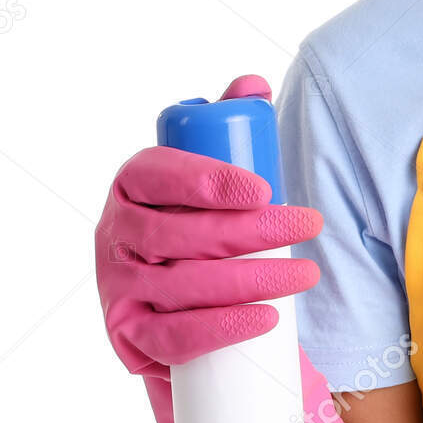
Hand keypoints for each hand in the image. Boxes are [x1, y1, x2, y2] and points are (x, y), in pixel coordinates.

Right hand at [95, 75, 321, 382]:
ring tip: (304, 274)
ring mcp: (117, 286)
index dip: (209, 179)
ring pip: (182, 285)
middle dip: (252, 230)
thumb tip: (251, 85)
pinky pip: (173, 337)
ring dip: (251, 280)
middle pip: (179, 233)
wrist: (174, 306)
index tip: (266, 188)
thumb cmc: (201, 228)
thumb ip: (226, 130)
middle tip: (308, 225)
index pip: (159, 174)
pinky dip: (222, 328)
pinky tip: (267, 319)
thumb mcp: (209, 179)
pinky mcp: (130, 334)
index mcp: (132, 186)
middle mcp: (114, 233)